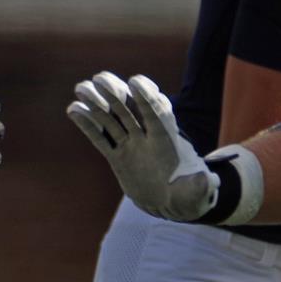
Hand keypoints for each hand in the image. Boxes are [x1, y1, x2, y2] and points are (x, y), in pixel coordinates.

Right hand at [67, 72, 218, 221]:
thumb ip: (200, 186)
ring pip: (112, 120)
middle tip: (100, 78)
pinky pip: (100, 139)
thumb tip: (206, 181)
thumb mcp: (198, 192)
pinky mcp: (118, 157)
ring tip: (81, 87)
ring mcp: (131, 145)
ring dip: (96, 104)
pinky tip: (73, 110)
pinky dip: (87, 126)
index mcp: (168, 142)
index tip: (135, 81)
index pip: (157, 115)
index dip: (148, 98)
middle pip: (131, 110)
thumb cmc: (189, 195)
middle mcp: (147, 138)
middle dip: (117, 93)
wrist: (173, 202)